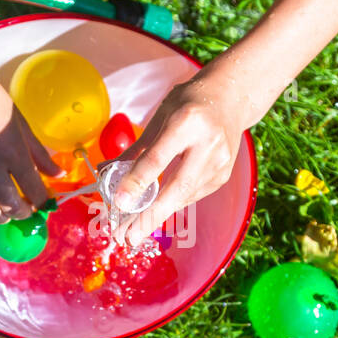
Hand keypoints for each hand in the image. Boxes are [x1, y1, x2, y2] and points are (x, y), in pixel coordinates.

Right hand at [0, 61, 62, 220]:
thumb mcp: (18, 121)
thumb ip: (38, 152)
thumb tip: (57, 173)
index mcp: (12, 151)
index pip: (34, 190)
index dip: (43, 201)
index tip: (45, 202)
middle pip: (12, 207)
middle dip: (24, 212)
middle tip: (26, 207)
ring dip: (1, 216)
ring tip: (5, 208)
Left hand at [111, 69, 257, 245]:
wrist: (231, 99)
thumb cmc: (188, 103)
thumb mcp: (160, 116)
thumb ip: (137, 147)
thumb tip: (107, 172)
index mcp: (187, 121)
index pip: (159, 157)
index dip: (137, 182)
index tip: (118, 202)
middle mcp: (208, 144)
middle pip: (177, 187)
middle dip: (150, 217)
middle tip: (127, 238)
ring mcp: (219, 163)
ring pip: (184, 196)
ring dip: (156, 216)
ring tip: (132, 232)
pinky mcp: (222, 176)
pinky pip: (191, 195)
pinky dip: (171, 205)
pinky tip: (154, 214)